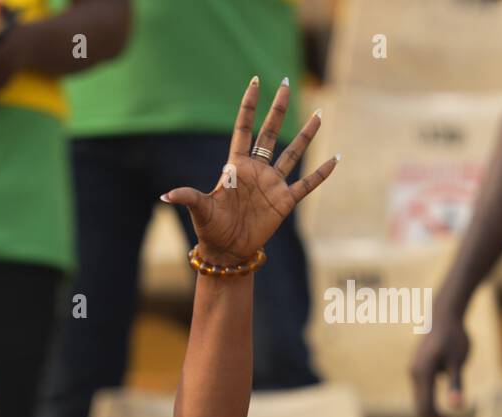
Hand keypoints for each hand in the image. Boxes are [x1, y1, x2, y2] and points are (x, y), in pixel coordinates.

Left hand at [162, 77, 337, 264]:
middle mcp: (256, 170)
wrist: (227, 251)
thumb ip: (188, 197)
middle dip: (278, 109)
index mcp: (236, 167)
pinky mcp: (284, 201)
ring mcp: (272, 184)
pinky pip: (307, 184)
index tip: (255, 81)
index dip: (249, 106)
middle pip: (270, 133)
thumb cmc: (210, 229)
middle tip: (287, 83)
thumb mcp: (200, 210)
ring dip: (307, 135)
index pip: (244, 129)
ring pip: (293, 153)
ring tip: (320, 114)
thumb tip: (165, 195)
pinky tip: (336, 159)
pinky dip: (321, 173)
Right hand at [410, 293, 470, 416]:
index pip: (426, 409)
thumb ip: (456, 385)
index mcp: (422, 375)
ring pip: (421, 402)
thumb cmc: (455, 336)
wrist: (444, 314)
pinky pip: (423, 394)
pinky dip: (432, 407)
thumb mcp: (459, 361)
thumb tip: (458, 408)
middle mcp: (415, 376)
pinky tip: (443, 413)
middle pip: (421, 409)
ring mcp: (415, 373)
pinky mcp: (420, 370)